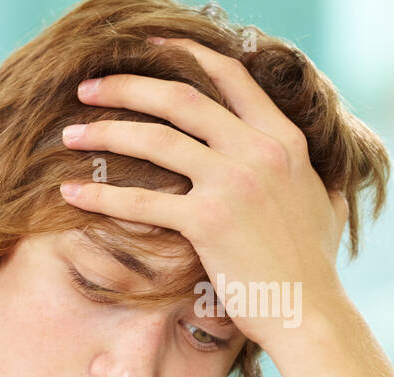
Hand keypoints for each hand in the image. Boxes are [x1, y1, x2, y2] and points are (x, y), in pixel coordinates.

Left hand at [57, 36, 352, 352]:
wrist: (310, 311)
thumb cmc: (311, 265)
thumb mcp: (324, 202)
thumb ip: (308, 173)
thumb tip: (309, 164)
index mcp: (283, 138)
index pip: (229, 76)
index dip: (184, 55)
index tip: (146, 49)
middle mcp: (259, 150)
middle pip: (181, 99)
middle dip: (128, 86)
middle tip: (87, 86)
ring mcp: (233, 183)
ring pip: (155, 140)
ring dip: (104, 132)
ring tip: (69, 133)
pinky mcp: (207, 222)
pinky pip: (141, 201)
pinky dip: (101, 195)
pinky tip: (71, 192)